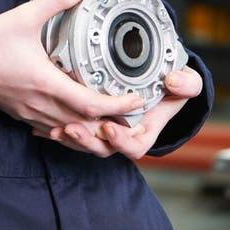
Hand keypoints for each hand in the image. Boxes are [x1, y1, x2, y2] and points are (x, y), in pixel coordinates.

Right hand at [0, 0, 145, 133]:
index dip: (118, 106)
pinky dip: (71, 129)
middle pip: (87, 126)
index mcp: (46, 83)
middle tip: (132, 110)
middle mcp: (41, 104)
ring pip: (71, 132)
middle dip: (113, 122)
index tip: (137, 100)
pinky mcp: (22, 114)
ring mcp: (31, 113)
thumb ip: (56, 0)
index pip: (91, 105)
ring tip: (112, 115)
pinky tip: (76, 117)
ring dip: (93, 127)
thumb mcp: (23, 16)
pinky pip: (53, 130)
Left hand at [46, 65, 202, 159]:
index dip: (121, 140)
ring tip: (55, 131)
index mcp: (146, 130)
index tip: (109, 127)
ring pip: (87, 143)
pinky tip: (42, 129)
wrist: (162, 83)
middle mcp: (125, 134)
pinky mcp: (91, 123)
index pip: (134, 146)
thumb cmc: (173, 85)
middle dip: (87, 141)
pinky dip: (59, 134)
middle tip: (72, 128)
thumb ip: (186, 84)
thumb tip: (174, 81)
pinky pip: (74, 134)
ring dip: (71, 140)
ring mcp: (107, 130)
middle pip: (105, 148)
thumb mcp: (186, 82)